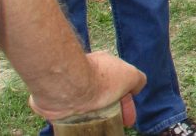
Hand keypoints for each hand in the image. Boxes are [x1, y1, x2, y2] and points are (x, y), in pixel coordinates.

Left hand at [28, 51, 145, 126]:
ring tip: (99, 129)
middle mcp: (89, 75)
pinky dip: (76, 121)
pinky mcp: (57, 102)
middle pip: (104, 95)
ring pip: (87, 105)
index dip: (127, 103)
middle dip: (111, 110)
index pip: (120, 84)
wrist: (68, 88)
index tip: (128, 120)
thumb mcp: (131, 75)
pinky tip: (82, 129)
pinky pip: (70, 113)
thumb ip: (138, 79)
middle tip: (115, 125)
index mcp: (106, 66)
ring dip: (94, 116)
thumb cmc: (102, 80)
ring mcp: (72, 88)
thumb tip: (135, 88)